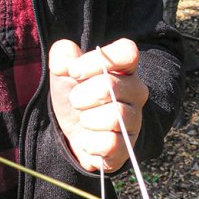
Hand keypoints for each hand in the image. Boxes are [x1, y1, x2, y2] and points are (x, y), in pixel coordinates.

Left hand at [49, 38, 148, 172]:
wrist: (72, 131)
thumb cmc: (75, 94)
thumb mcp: (63, 70)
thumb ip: (62, 55)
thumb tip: (68, 64)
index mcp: (124, 68)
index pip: (127, 52)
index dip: (96, 60)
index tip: (74, 72)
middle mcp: (136, 92)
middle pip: (110, 86)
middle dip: (81, 95)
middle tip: (76, 101)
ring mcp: (135, 120)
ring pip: (114, 116)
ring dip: (87, 119)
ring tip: (84, 120)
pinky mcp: (127, 146)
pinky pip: (111, 144)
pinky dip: (90, 143)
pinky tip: (88, 139)